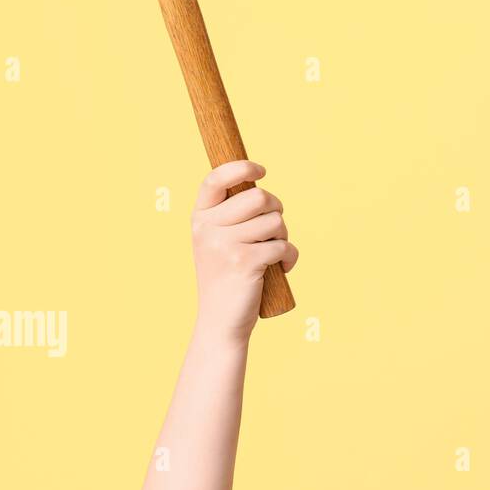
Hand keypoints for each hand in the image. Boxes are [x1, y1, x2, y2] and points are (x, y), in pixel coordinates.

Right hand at [190, 161, 297, 343]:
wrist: (221, 321)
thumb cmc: (227, 276)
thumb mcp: (219, 240)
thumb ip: (232, 214)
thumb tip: (258, 182)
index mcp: (199, 218)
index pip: (215, 179)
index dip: (240, 168)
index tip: (261, 170)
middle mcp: (207, 228)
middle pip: (259, 197)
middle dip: (276, 210)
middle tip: (273, 229)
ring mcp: (224, 245)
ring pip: (276, 222)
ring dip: (283, 236)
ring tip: (272, 253)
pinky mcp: (245, 262)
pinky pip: (283, 246)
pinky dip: (290, 257)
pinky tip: (281, 269)